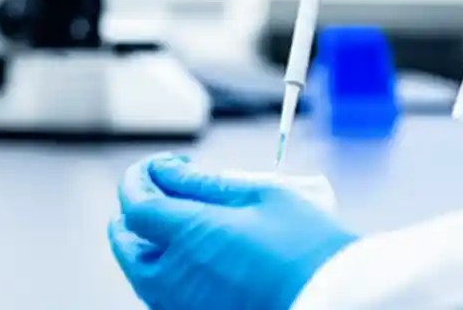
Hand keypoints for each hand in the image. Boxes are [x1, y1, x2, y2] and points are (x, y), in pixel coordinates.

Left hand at [109, 153, 355, 309]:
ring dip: (150, 242)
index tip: (162, 166)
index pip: (134, 202)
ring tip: (187, 221)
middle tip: (169, 190)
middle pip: (125, 242)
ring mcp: (181, 306)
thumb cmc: (309, 251)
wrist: (337, 303)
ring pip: (142, 273)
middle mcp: (173, 277)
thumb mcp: (261, 198)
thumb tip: (169, 173)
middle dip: (137, 210)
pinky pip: (164, 295)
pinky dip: (168, 271)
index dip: (140, 177)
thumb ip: (206, 185)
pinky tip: (199, 255)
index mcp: (186, 237)